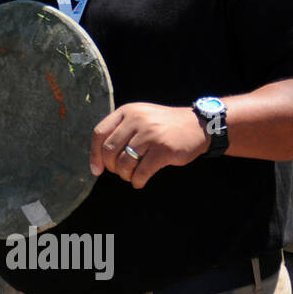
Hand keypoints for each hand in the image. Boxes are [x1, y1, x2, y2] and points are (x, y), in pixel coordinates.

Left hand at [90, 102, 208, 188]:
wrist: (198, 126)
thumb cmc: (163, 126)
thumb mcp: (140, 118)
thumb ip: (120, 130)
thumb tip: (98, 158)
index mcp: (127, 111)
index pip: (100, 133)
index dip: (94, 154)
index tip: (96, 169)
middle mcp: (137, 120)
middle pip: (109, 150)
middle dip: (111, 167)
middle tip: (119, 172)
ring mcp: (150, 134)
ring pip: (124, 162)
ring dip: (125, 175)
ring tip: (131, 176)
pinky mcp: (163, 149)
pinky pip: (141, 171)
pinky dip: (137, 181)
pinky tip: (139, 182)